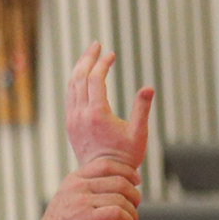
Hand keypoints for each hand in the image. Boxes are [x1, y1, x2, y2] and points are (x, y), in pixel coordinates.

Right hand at [36, 156, 142, 219]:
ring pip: (121, 199)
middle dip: (133, 194)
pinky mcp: (88, 218)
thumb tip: (110, 185)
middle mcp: (78, 187)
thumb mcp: (69, 203)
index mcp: (74, 180)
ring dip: (132, 213)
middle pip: (118, 181)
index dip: (126, 170)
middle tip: (136, 207)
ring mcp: (82, 201)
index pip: (106, 164)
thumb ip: (85, 191)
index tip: (136, 181)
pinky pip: (118, 213)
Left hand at [65, 42, 154, 169]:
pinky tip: (83, 75)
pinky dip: (75, 81)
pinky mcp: (70, 124)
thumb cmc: (125, 157)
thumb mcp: (139, 134)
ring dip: (80, 67)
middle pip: (80, 76)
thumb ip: (142, 109)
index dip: (103, 63)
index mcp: (97, 114)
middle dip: (88, 58)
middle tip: (96, 44)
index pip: (95, 78)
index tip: (111, 55)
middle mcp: (81, 114)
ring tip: (89, 55)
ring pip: (72, 85)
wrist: (104, 175)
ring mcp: (73, 119)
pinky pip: (70, 95)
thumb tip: (148, 87)